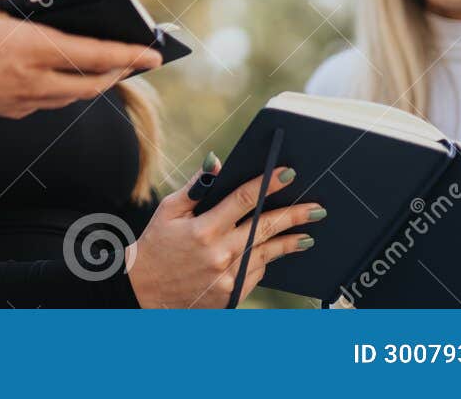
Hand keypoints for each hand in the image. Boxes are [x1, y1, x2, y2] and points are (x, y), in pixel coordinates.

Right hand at [0, 0, 160, 120]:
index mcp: (35, 51)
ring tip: (104, 69)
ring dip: (92, 84)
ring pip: (70, 97)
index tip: (156, 52)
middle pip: (91, 84)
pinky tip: (57, 79)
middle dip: (118, 72)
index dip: (131, 54)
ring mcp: (20, 100)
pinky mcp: (3, 110)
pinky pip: (44, 102)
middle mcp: (35, 81)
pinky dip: (61, 90)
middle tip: (135, 61)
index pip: (97, 56)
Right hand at [125, 160, 322, 307]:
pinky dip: (264, 261)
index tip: (287, 173)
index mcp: (202, 229)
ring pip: (266, 254)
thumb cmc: (155, 246)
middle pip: (265, 229)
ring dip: (288, 243)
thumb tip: (218, 163)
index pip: (243, 200)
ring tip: (306, 234)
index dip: (267, 184)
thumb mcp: (168, 211)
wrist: (144, 293)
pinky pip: (256, 274)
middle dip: (294, 216)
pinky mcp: (230, 296)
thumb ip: (196, 187)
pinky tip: (272, 254)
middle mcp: (218, 254)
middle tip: (317, 209)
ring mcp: (226, 278)